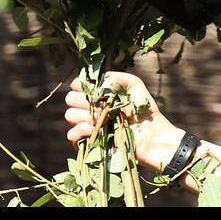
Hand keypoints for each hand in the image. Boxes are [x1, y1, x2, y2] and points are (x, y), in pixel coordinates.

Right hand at [63, 70, 179, 171]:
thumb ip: (115, 77)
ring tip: (99, 118)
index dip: (80, 84)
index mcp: (100, 94)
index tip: (87, 87)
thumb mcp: (134, 85)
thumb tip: (95, 84)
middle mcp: (92, 108)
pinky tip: (93, 129)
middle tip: (97, 104)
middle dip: (81, 99)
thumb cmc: (144, 109)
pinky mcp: (90, 142)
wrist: (150, 135)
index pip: (78, 85)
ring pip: (70, 115)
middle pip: (71, 99)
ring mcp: (90, 125)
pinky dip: (79, 131)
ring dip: (82, 115)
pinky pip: (71, 135)